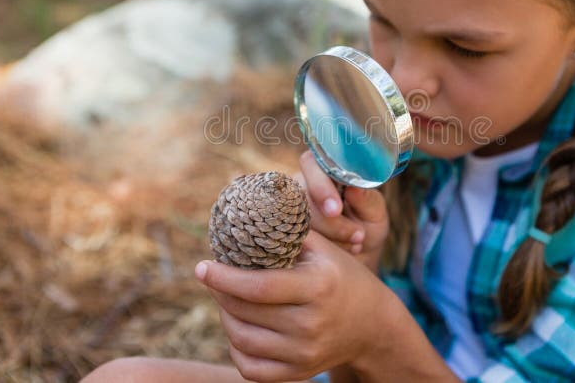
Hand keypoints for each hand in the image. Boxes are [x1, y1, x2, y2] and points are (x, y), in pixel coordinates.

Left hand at [195, 231, 398, 382]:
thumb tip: (249, 208)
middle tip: (213, 277)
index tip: (202, 267)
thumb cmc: (341, 277)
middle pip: (245, 312)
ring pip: (242, 340)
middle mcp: (311, 323)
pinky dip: (236, 347)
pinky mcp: (298, 373)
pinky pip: (250, 367)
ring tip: (226, 298)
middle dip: (220, 292)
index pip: (259, 286)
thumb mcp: (324, 249)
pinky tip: (239, 326)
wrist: (372, 325)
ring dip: (225, 316)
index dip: (224, 277)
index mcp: (318, 287)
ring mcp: (304, 353)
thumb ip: (289, 231)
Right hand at [295, 150, 388, 272]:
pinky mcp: (281, 231)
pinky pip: (289, 240)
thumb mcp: (375, 214)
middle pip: (301, 196)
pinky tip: (338, 254)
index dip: (321, 186)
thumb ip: (367, 200)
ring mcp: (288, 207)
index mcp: (325, 169)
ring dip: (329, 238)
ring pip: (295, 220)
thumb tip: (353, 190)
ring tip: (355, 245)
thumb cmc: (365, 227)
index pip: (311, 163)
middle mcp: (302, 183)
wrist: (356, 260)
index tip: (335, 210)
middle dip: (329, 222)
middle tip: (357, 236)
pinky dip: (316, 250)